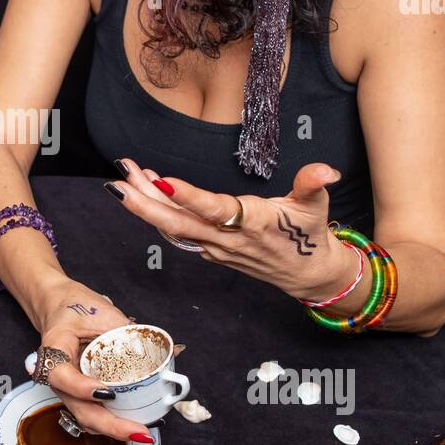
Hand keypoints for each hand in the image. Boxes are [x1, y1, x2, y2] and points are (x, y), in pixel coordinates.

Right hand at [29, 279, 156, 442]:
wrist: (59, 307)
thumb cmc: (76, 308)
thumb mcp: (101, 313)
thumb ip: (129, 334)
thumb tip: (172, 351)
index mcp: (55, 352)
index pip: (63, 377)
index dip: (83, 389)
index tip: (108, 394)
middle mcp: (58, 377)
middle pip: (79, 408)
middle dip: (110, 425)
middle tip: (140, 430)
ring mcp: (68, 390)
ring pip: (86, 418)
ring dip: (113, 429)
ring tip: (142, 432)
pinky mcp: (79, 394)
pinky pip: (93, 413)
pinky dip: (113, 422)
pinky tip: (134, 425)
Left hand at [106, 157, 358, 301]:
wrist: (308, 274)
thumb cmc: (309, 236)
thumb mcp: (316, 207)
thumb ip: (313, 184)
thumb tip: (326, 170)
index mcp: (252, 224)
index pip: (214, 210)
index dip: (188, 197)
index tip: (162, 180)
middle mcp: (228, 239)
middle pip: (179, 223)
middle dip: (145, 202)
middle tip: (118, 180)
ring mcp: (215, 248)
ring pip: (174, 226)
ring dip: (146, 203)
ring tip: (125, 175)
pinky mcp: (211, 250)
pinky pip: (179, 232)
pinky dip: (159, 211)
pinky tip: (145, 189)